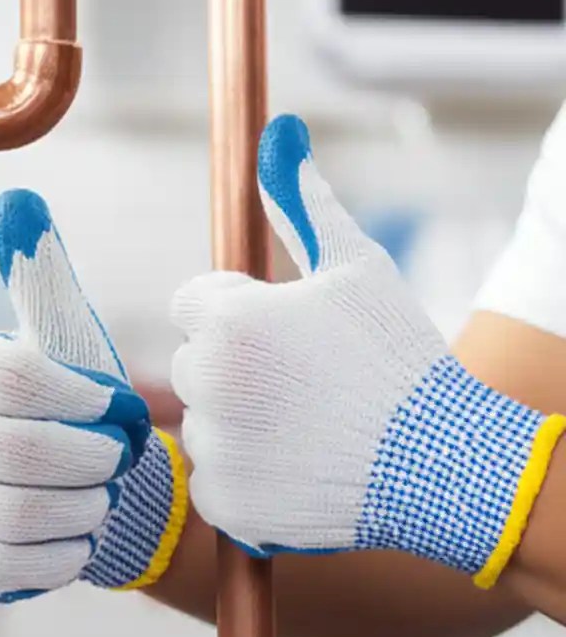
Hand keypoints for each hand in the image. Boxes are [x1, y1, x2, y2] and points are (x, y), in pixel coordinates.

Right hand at [0, 189, 187, 601]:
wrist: (71, 482)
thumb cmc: (72, 404)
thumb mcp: (67, 339)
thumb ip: (43, 276)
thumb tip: (18, 199)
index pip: (10, 378)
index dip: (79, 398)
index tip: (120, 406)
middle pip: (9, 451)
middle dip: (87, 459)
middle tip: (119, 458)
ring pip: (11, 511)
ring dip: (81, 506)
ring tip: (102, 495)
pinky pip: (6, 566)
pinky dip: (60, 555)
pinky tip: (78, 533)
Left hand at [172, 115, 565, 587]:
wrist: (445, 463)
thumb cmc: (399, 357)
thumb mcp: (356, 267)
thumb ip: (302, 203)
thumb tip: (276, 131)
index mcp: (229, 319)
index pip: (191, 302)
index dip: (238, 312)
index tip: (287, 333)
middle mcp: (207, 383)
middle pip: (193, 362)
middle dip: (235, 367)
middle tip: (304, 383)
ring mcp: (214, 449)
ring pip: (204, 422)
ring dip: (241, 423)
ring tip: (309, 426)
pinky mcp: (223, 504)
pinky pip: (214, 479)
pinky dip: (246, 478)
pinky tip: (299, 468)